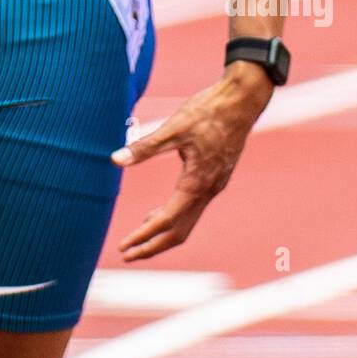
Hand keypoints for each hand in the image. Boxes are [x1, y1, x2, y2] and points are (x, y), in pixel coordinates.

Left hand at [110, 66, 272, 259]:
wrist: (242, 102)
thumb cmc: (208, 111)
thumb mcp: (173, 127)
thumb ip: (144, 147)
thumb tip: (115, 159)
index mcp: (196, 182)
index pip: (166, 220)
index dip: (143, 236)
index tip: (124, 247)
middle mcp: (208, 190)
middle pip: (179, 232)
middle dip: (152, 246)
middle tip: (126, 254)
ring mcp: (214, 186)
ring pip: (187, 222)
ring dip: (163, 235)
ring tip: (138, 239)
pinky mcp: (215, 178)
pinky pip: (193, 209)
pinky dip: (174, 218)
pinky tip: (158, 212)